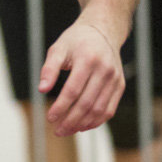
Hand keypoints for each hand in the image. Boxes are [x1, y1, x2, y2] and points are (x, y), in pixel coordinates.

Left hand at [41, 22, 125, 136]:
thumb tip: (42, 89)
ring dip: (83, 124)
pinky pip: (109, 109)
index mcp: (88, 59)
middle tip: (58, 130)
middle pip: (86, 103)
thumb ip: (49, 69)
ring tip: (68, 130)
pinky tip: (83, 126)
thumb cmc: (77, 40)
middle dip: (70, 120)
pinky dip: (96, 121)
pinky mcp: (119, 85)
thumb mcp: (58, 48)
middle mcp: (104, 69)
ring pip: (99, 109)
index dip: (61, 107)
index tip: (50, 118)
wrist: (102, 31)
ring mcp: (114, 78)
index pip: (73, 90)